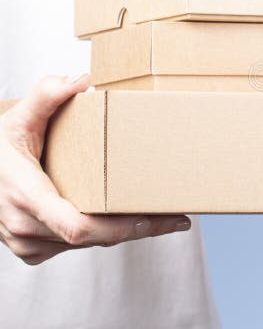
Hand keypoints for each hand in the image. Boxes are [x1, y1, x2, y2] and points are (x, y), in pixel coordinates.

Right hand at [0, 75, 191, 264]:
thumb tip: (81, 79)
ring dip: (124, 232)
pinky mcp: (34, 250)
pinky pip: (76, 246)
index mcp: (25, 196)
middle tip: (177, 219)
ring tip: (163, 217)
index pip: (78, 227)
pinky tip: (128, 219)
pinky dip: (104, 234)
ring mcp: (28, 243)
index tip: (155, 218)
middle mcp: (25, 226)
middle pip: (93, 238)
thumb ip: (45, 96)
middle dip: (138, 229)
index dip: (121, 228)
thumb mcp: (17, 118)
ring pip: (87, 244)